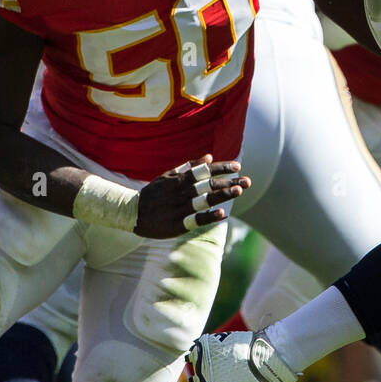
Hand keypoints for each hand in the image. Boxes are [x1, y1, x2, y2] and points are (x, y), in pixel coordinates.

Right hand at [134, 155, 249, 238]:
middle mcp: (182, 191)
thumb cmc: (153, 193)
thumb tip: (209, 158)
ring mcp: (180, 207)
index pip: (205, 170)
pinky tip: (222, 214)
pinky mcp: (178, 223)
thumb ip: (189, 166)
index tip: (238, 166)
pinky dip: (209, 216)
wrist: (133, 212)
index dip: (222, 168)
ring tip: (239, 191)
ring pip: (205, 199)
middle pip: (209, 185)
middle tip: (247, 181)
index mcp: (180, 179)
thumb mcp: (168, 175)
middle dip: (229, 182)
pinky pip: (196, 219)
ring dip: (222, 195)